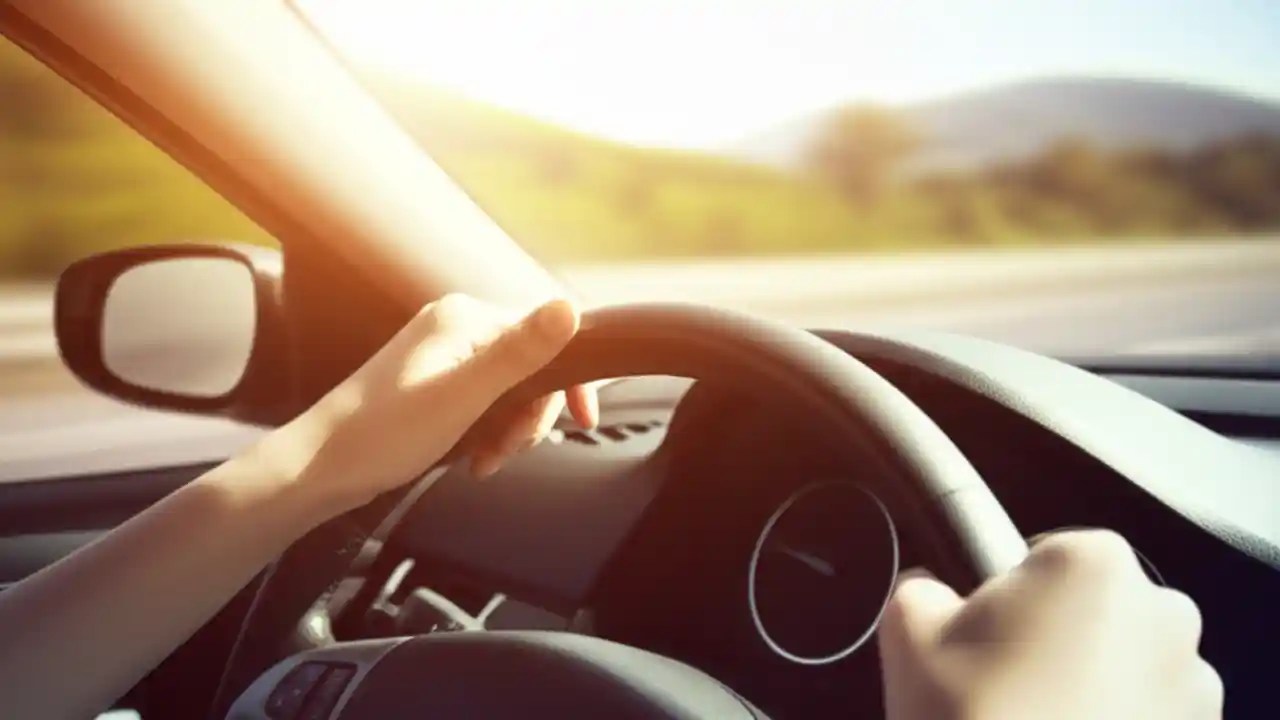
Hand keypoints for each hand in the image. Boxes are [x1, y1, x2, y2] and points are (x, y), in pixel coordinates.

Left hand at [264, 294, 596, 514]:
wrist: (319, 467)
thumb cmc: (383, 434)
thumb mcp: (463, 396)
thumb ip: (520, 353)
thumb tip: (571, 307)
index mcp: (466, 319)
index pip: (548, 334)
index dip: (569, 381)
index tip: (584, 422)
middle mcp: (457, 326)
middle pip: (532, 365)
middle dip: (530, 416)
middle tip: (507, 452)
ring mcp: (445, 354)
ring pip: (511, 388)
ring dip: (509, 430)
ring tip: (484, 462)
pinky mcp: (436, 382)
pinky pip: (486, 401)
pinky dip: (488, 431)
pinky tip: (472, 458)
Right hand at [879, 529, 1222, 719]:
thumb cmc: (971, 719)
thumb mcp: (907, 633)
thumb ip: (918, 586)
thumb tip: (928, 589)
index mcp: (1092, 563)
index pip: (1039, 553)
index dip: (1003, 595)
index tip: (982, 638)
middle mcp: (1162, 612)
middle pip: (1092, 607)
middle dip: (1055, 636)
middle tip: (1003, 685)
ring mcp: (1192, 682)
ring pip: (1126, 663)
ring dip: (1091, 683)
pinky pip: (1148, 713)